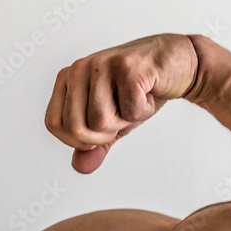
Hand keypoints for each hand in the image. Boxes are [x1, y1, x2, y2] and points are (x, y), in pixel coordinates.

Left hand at [44, 33, 198, 173]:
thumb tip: (79, 166)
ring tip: (135, 101)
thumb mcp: (113, 123)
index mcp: (68, 79)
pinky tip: (148, 93)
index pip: (55, 125)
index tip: (102, 128)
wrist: (176, 64)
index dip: (80, 140)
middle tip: (122, 114)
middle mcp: (79, 68)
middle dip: (105, 134)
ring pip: (101, 121)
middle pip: (77, 129)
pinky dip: (145, 110)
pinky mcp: (127, 67)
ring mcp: (102, 65)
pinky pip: (130, 112)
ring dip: (127, 120)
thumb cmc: (140, 92)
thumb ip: (95, 145)